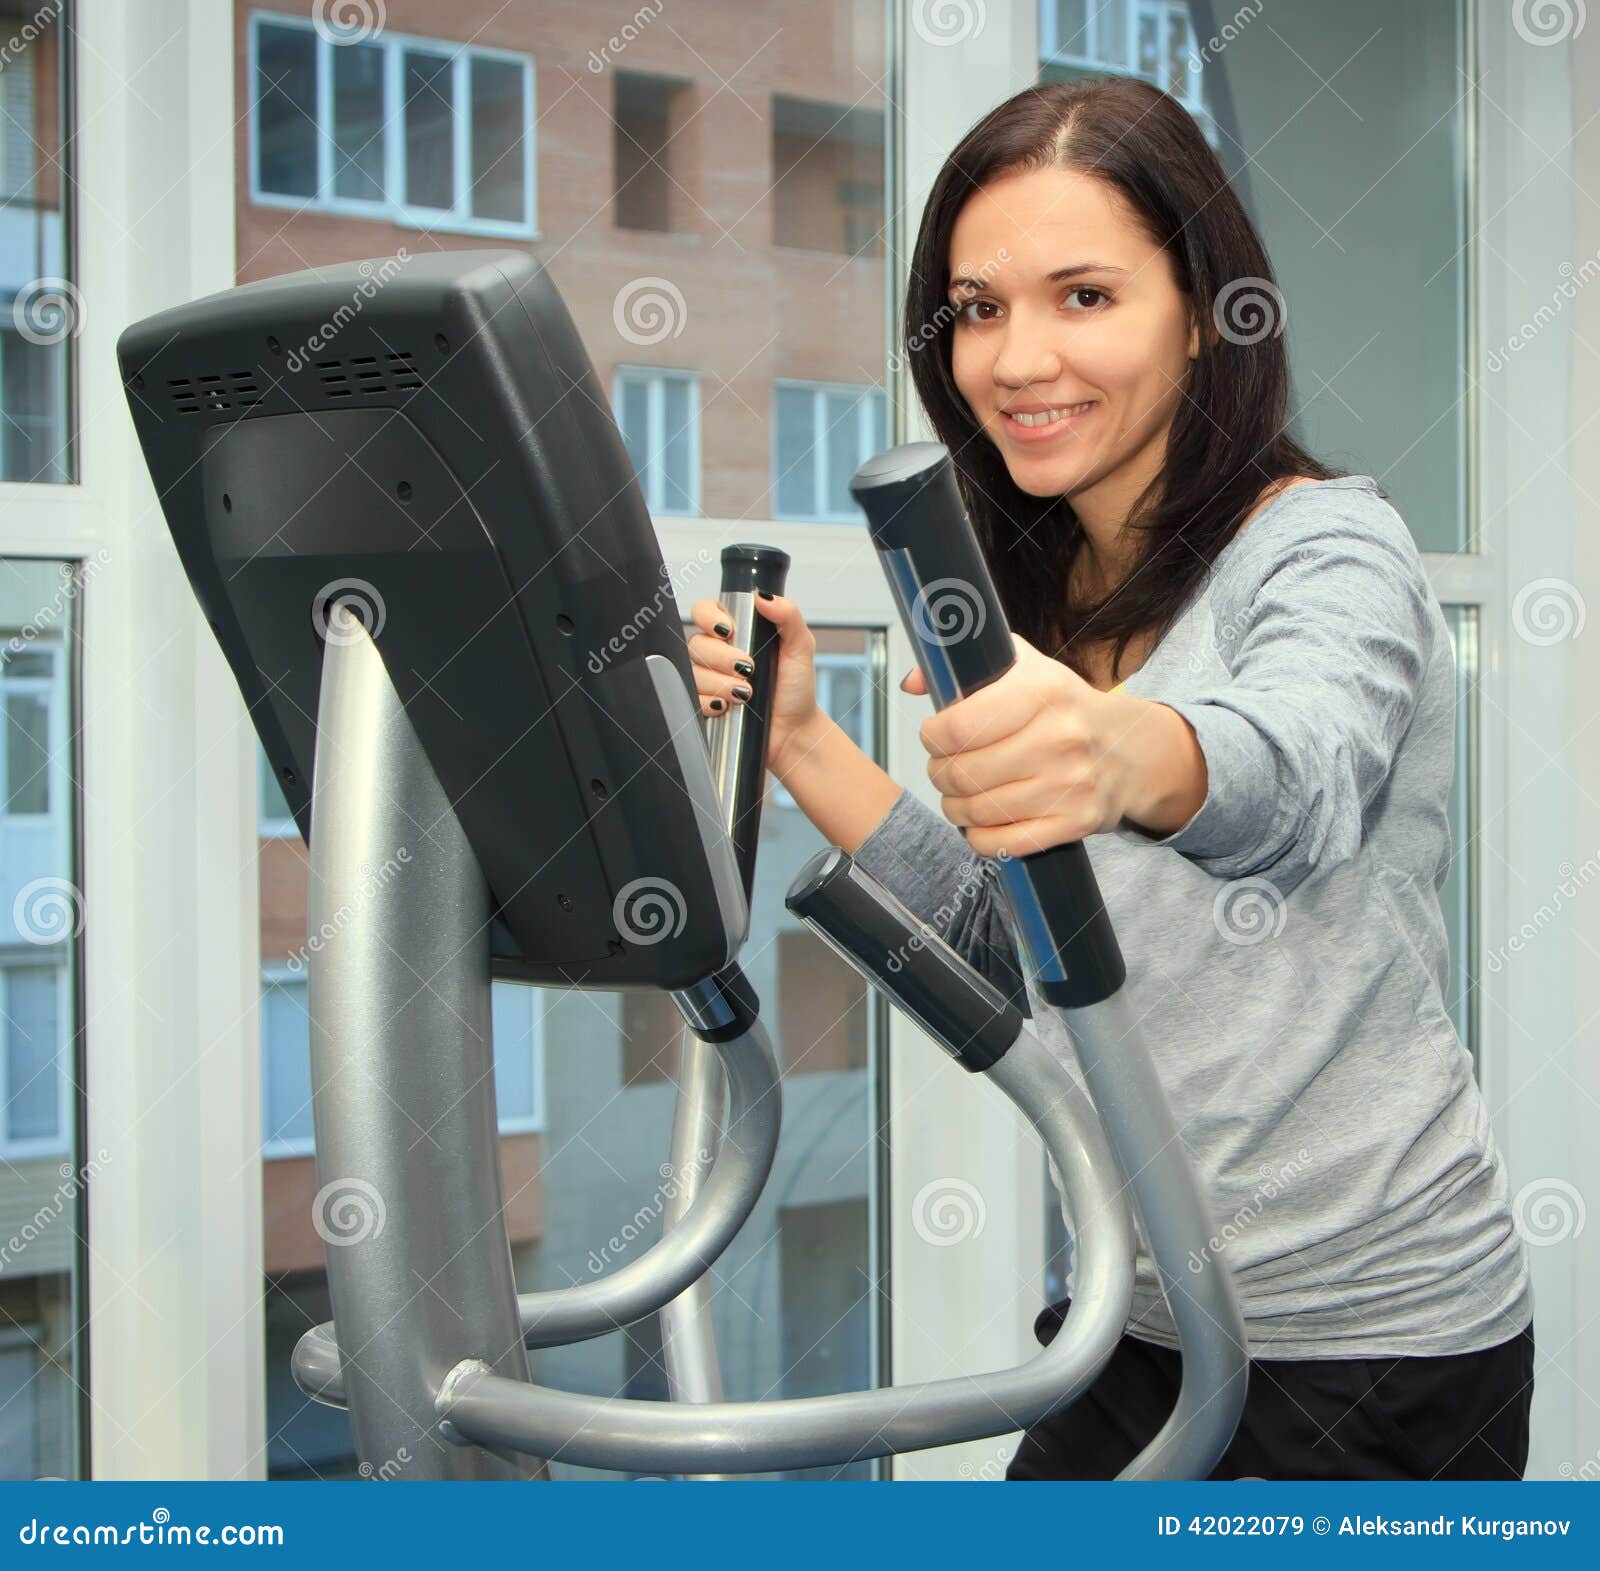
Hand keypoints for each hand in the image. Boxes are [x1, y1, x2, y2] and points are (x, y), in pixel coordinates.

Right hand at [686, 593, 820, 772]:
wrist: (793, 732)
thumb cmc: (797, 691)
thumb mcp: (801, 648)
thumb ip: (788, 616)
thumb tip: (763, 597)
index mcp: (738, 632)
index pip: (705, 611)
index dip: (709, 617)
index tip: (727, 631)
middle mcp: (719, 653)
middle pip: (697, 642)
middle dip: (721, 657)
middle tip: (747, 669)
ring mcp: (709, 679)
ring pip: (693, 671)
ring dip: (719, 684)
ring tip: (745, 695)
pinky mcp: (704, 703)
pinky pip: (690, 698)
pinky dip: (709, 703)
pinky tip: (727, 707)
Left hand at [902, 634, 1134, 857]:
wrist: (1128, 750)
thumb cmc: (1062, 708)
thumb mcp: (1023, 668)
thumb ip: (967, 668)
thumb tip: (912, 683)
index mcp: (1042, 692)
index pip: (958, 727)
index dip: (932, 736)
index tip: (934, 736)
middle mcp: (1059, 738)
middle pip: (962, 773)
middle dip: (939, 773)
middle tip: (944, 768)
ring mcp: (1069, 785)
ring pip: (976, 811)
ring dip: (954, 807)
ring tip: (959, 794)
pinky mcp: (1075, 823)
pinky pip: (1001, 843)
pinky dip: (978, 837)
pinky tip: (981, 821)